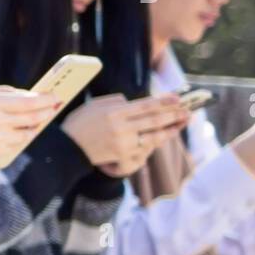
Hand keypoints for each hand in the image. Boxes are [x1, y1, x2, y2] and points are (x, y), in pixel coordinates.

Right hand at [0, 86, 60, 189]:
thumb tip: (24, 93)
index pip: (29, 101)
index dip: (46, 99)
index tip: (55, 96)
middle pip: (33, 117)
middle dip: (46, 112)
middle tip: (53, 108)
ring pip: (27, 133)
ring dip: (33, 126)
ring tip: (35, 120)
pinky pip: (16, 144)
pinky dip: (18, 138)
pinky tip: (14, 132)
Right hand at [63, 93, 186, 174]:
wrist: (66, 148)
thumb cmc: (79, 123)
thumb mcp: (94, 105)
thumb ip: (114, 101)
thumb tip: (131, 102)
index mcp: (114, 112)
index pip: (145, 105)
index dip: (164, 102)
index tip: (179, 98)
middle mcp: (121, 127)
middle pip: (154, 121)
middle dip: (174, 115)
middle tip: (188, 111)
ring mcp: (123, 143)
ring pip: (153, 136)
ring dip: (170, 130)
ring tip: (181, 124)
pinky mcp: (122, 156)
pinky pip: (143, 149)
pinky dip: (154, 143)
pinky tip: (162, 137)